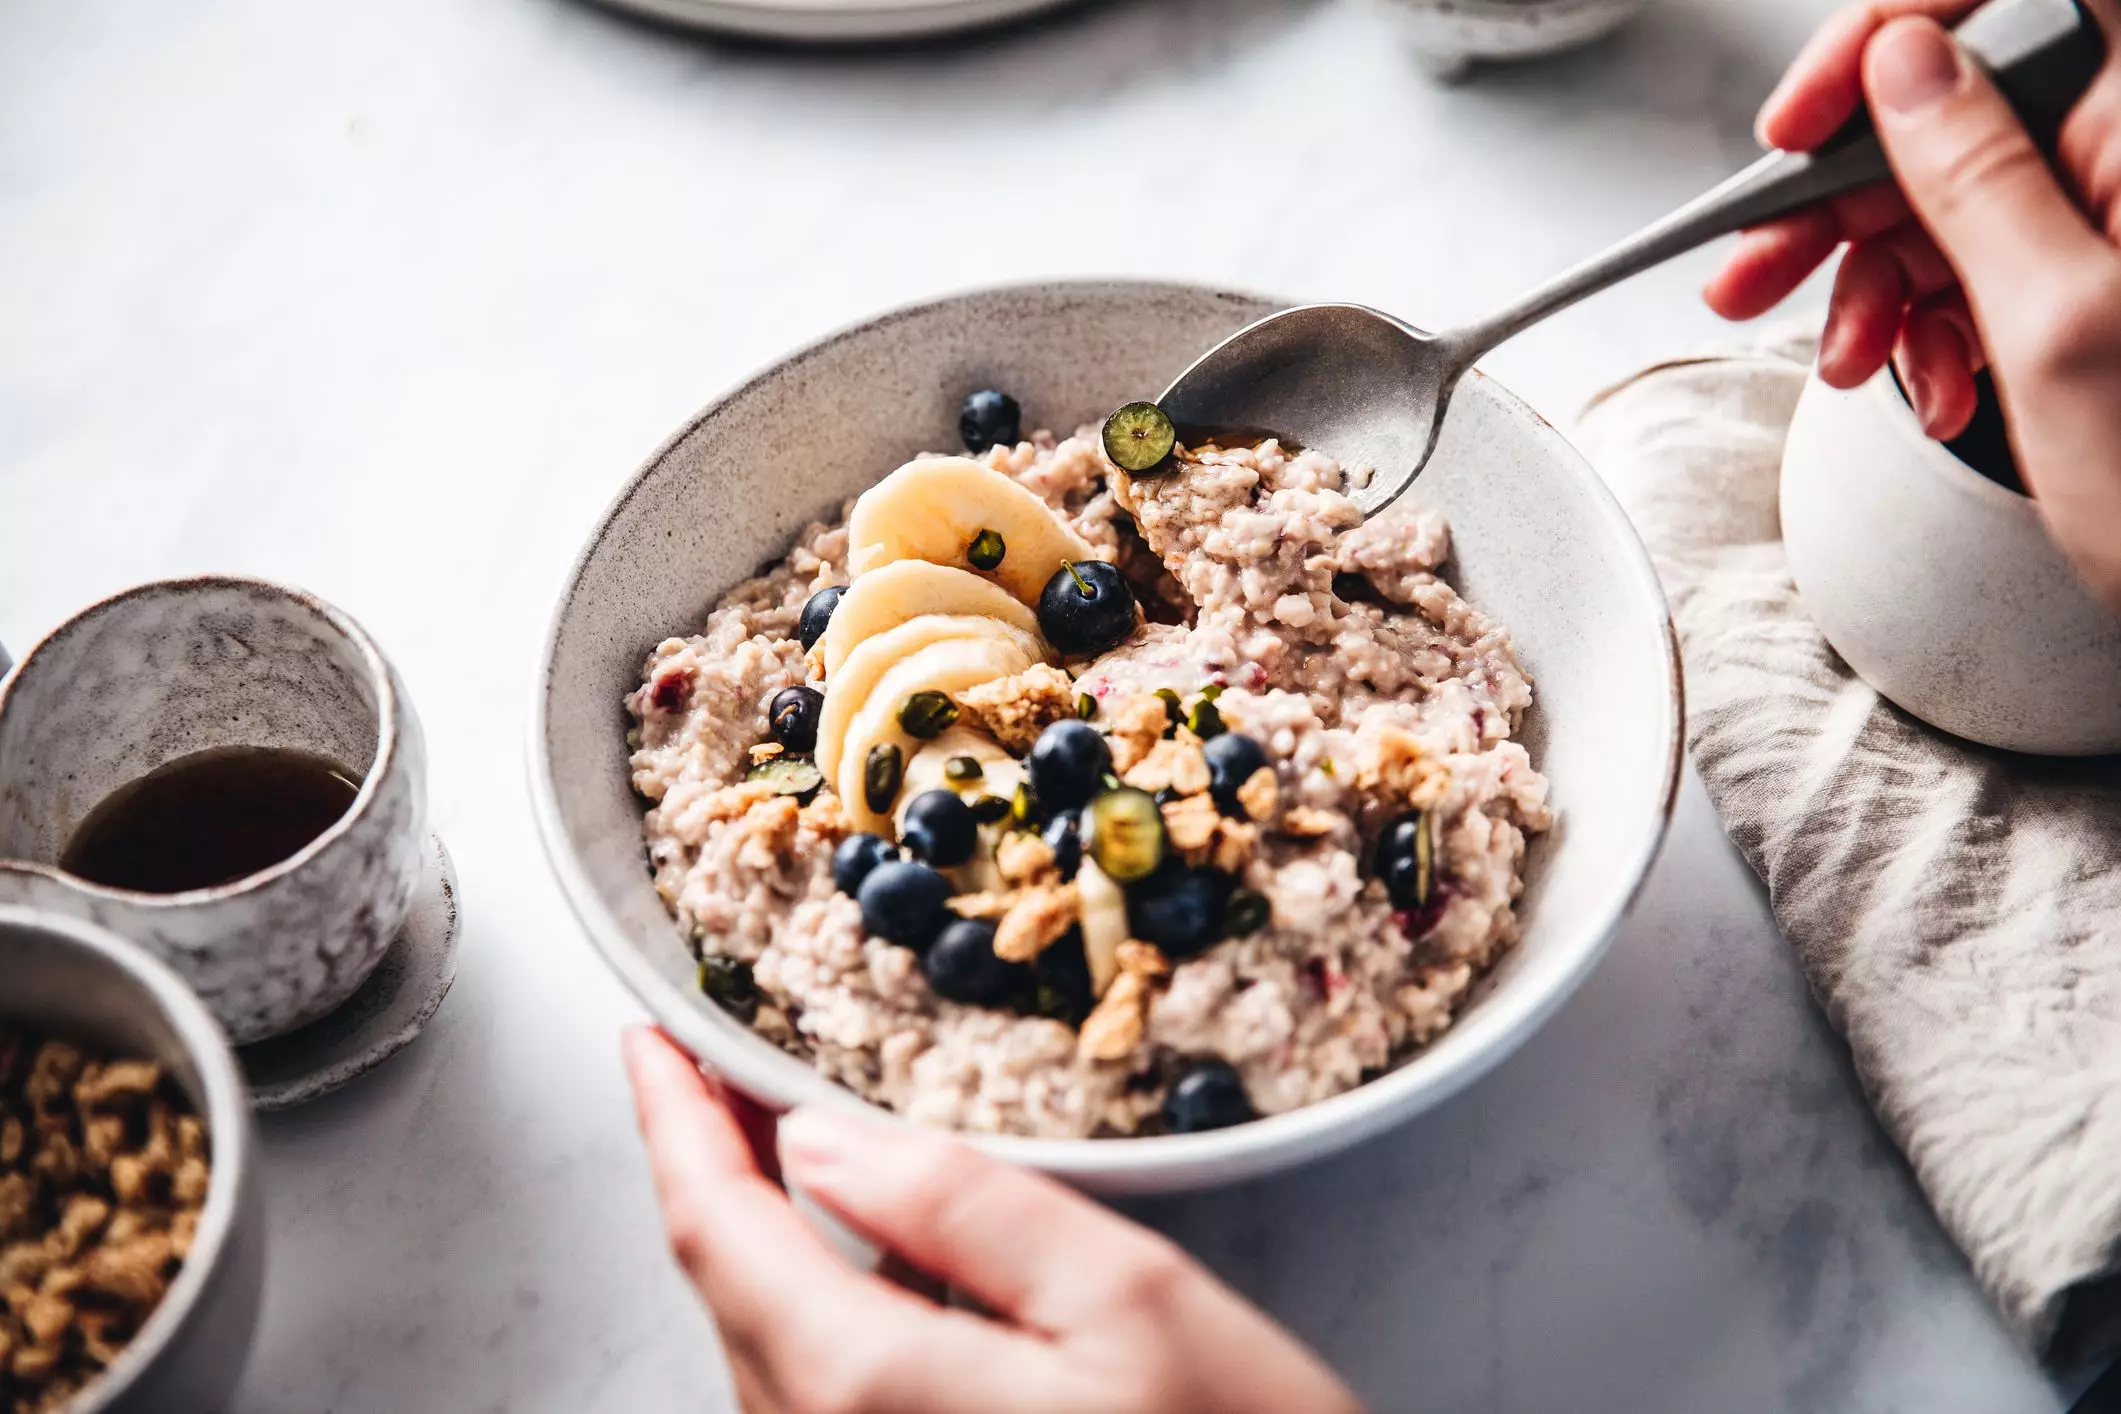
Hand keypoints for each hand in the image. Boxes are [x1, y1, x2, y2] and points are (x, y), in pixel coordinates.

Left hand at [622, 1028, 1364, 1413]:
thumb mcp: (1126, 1302)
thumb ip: (963, 1210)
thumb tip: (820, 1142)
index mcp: (865, 1386)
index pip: (717, 1229)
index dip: (673, 1118)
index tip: (654, 1037)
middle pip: (728, 1286)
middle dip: (712, 1161)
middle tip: (721, 1061)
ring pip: (765, 1341)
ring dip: (758, 1229)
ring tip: (777, 1133)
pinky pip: (816, 1390)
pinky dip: (810, 1296)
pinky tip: (859, 1251)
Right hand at [1704, 0, 2120, 608]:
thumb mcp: (2058, 323)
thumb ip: (1976, 175)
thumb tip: (1903, 64)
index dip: (1890, 31)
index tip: (1806, 114)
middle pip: (1953, 103)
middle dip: (1842, 193)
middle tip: (1754, 266)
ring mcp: (2114, 215)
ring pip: (1947, 196)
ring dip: (1869, 279)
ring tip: (1841, 358)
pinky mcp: (2094, 276)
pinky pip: (1977, 263)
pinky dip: (1926, 322)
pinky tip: (1923, 378)